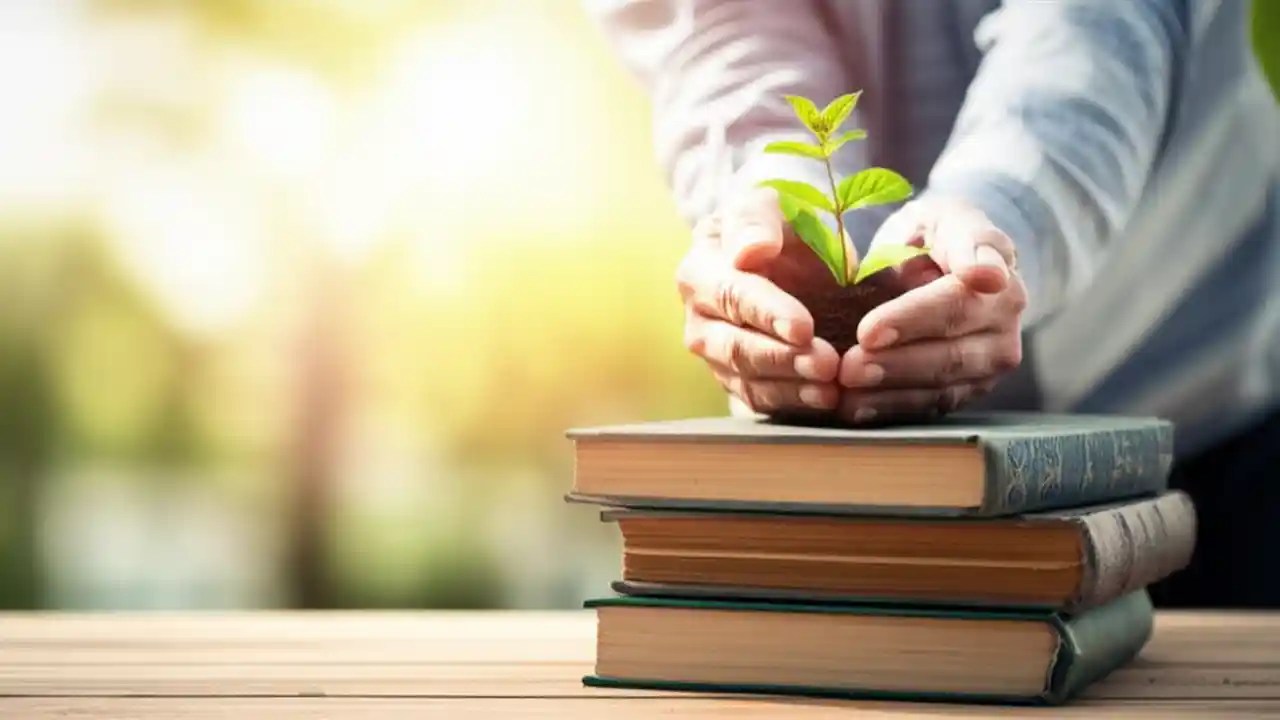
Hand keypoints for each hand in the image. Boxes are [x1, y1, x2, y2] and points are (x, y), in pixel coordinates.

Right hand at [676, 187, 842, 415]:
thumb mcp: (772, 204)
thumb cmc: (779, 224)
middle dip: (782, 358)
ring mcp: (715, 353)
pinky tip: (824, 399)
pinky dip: (791, 403)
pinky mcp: (736, 379)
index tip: (804, 327)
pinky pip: (758, 398)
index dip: (767, 314)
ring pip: (746, 378)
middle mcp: (699, 317)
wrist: (786, 251)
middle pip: (735, 346)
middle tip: (827, 363)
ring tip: (831, 388)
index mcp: (700, 269)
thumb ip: (758, 221)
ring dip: (790, 386)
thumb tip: (751, 251)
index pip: (732, 295)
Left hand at [837, 197, 1027, 422]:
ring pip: (941, 388)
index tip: (868, 331)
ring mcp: (990, 365)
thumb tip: (987, 274)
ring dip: (889, 393)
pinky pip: (930, 407)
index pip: (957, 305)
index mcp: (1002, 281)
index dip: (911, 320)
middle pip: (951, 355)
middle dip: (894, 365)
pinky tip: (855, 408)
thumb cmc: (935, 236)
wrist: (943, 262)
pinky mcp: (968, 390)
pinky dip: (891, 409)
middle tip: (847, 368)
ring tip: (845, 391)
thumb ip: (964, 238)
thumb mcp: (944, 217)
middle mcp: (1004, 329)